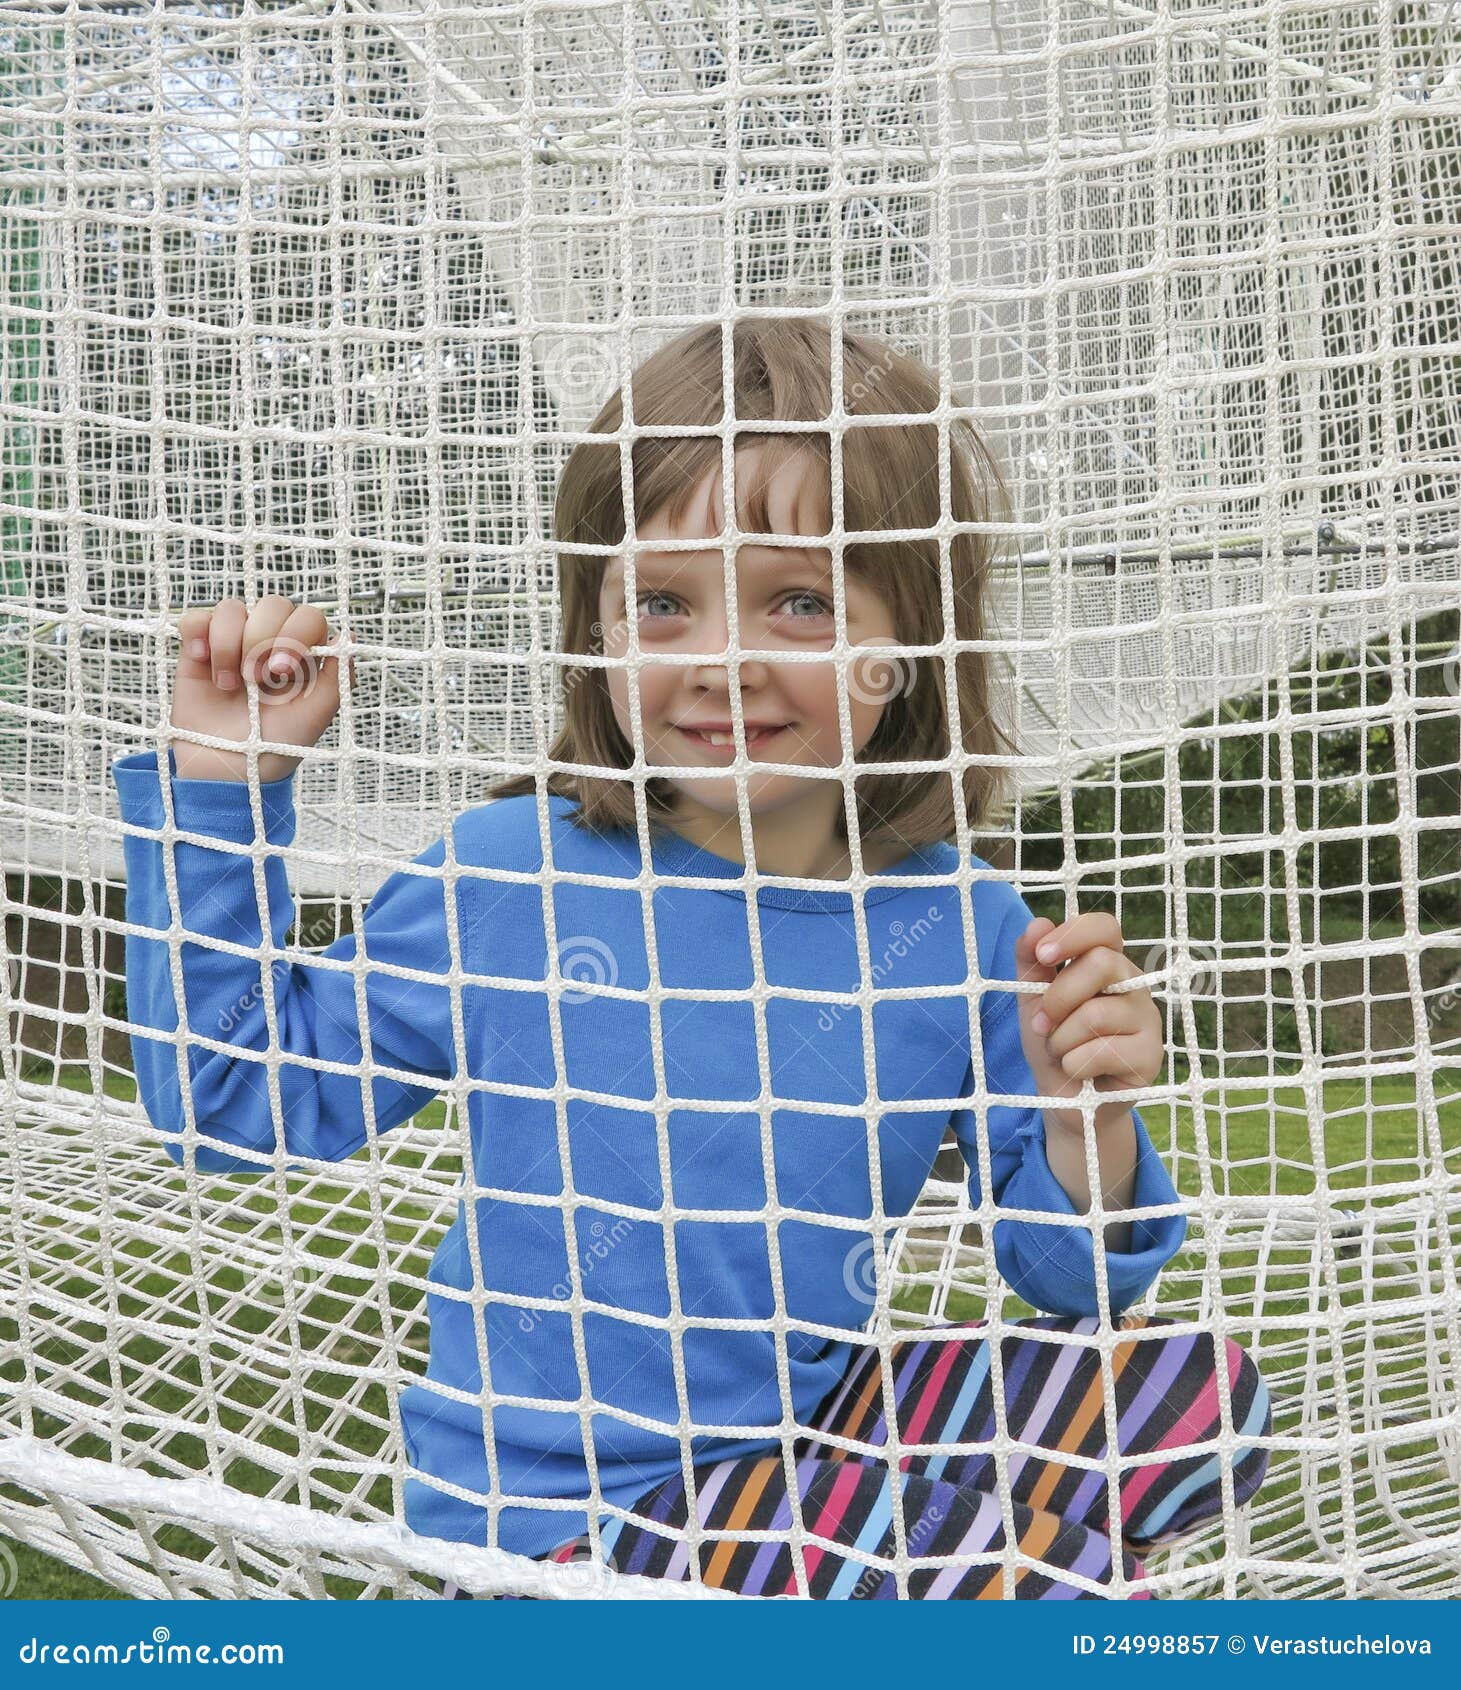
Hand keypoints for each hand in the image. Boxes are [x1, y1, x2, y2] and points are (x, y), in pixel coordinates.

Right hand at [167, 596, 349, 782]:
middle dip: (262, 639)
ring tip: (228, 685)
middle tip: (254, 680)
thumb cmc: (274, 747)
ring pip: (233, 609)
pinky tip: (202, 661)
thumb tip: (349, 636)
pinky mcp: (199, 648)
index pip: (308, 618)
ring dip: (229, 643)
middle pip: (273, 605)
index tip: (281, 670)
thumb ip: (337, 680)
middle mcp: (271, 641)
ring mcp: (235, 642)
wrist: (223, 770)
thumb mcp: (313, 718)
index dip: (295, 634)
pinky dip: (198, 633)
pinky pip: (197, 618)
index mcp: (304, 655)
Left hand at [1013, 912, 1162, 1135]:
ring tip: (1060, 1051)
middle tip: (1042, 1023)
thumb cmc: (1053, 1041)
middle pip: (1101, 964)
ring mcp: (1148, 1019)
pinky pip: (1103, 1051)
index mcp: (1108, 963)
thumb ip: (1030, 962)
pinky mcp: (1150, 1055)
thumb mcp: (1032, 999)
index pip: (1104, 928)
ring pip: (1097, 1013)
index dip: (1073, 935)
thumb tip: (1036, 924)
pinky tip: (1078, 1071)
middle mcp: (1133, 984)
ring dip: (1062, 1039)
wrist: (1063, 1098)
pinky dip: (1074, 1064)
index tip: (1043, 955)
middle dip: (1058, 997)